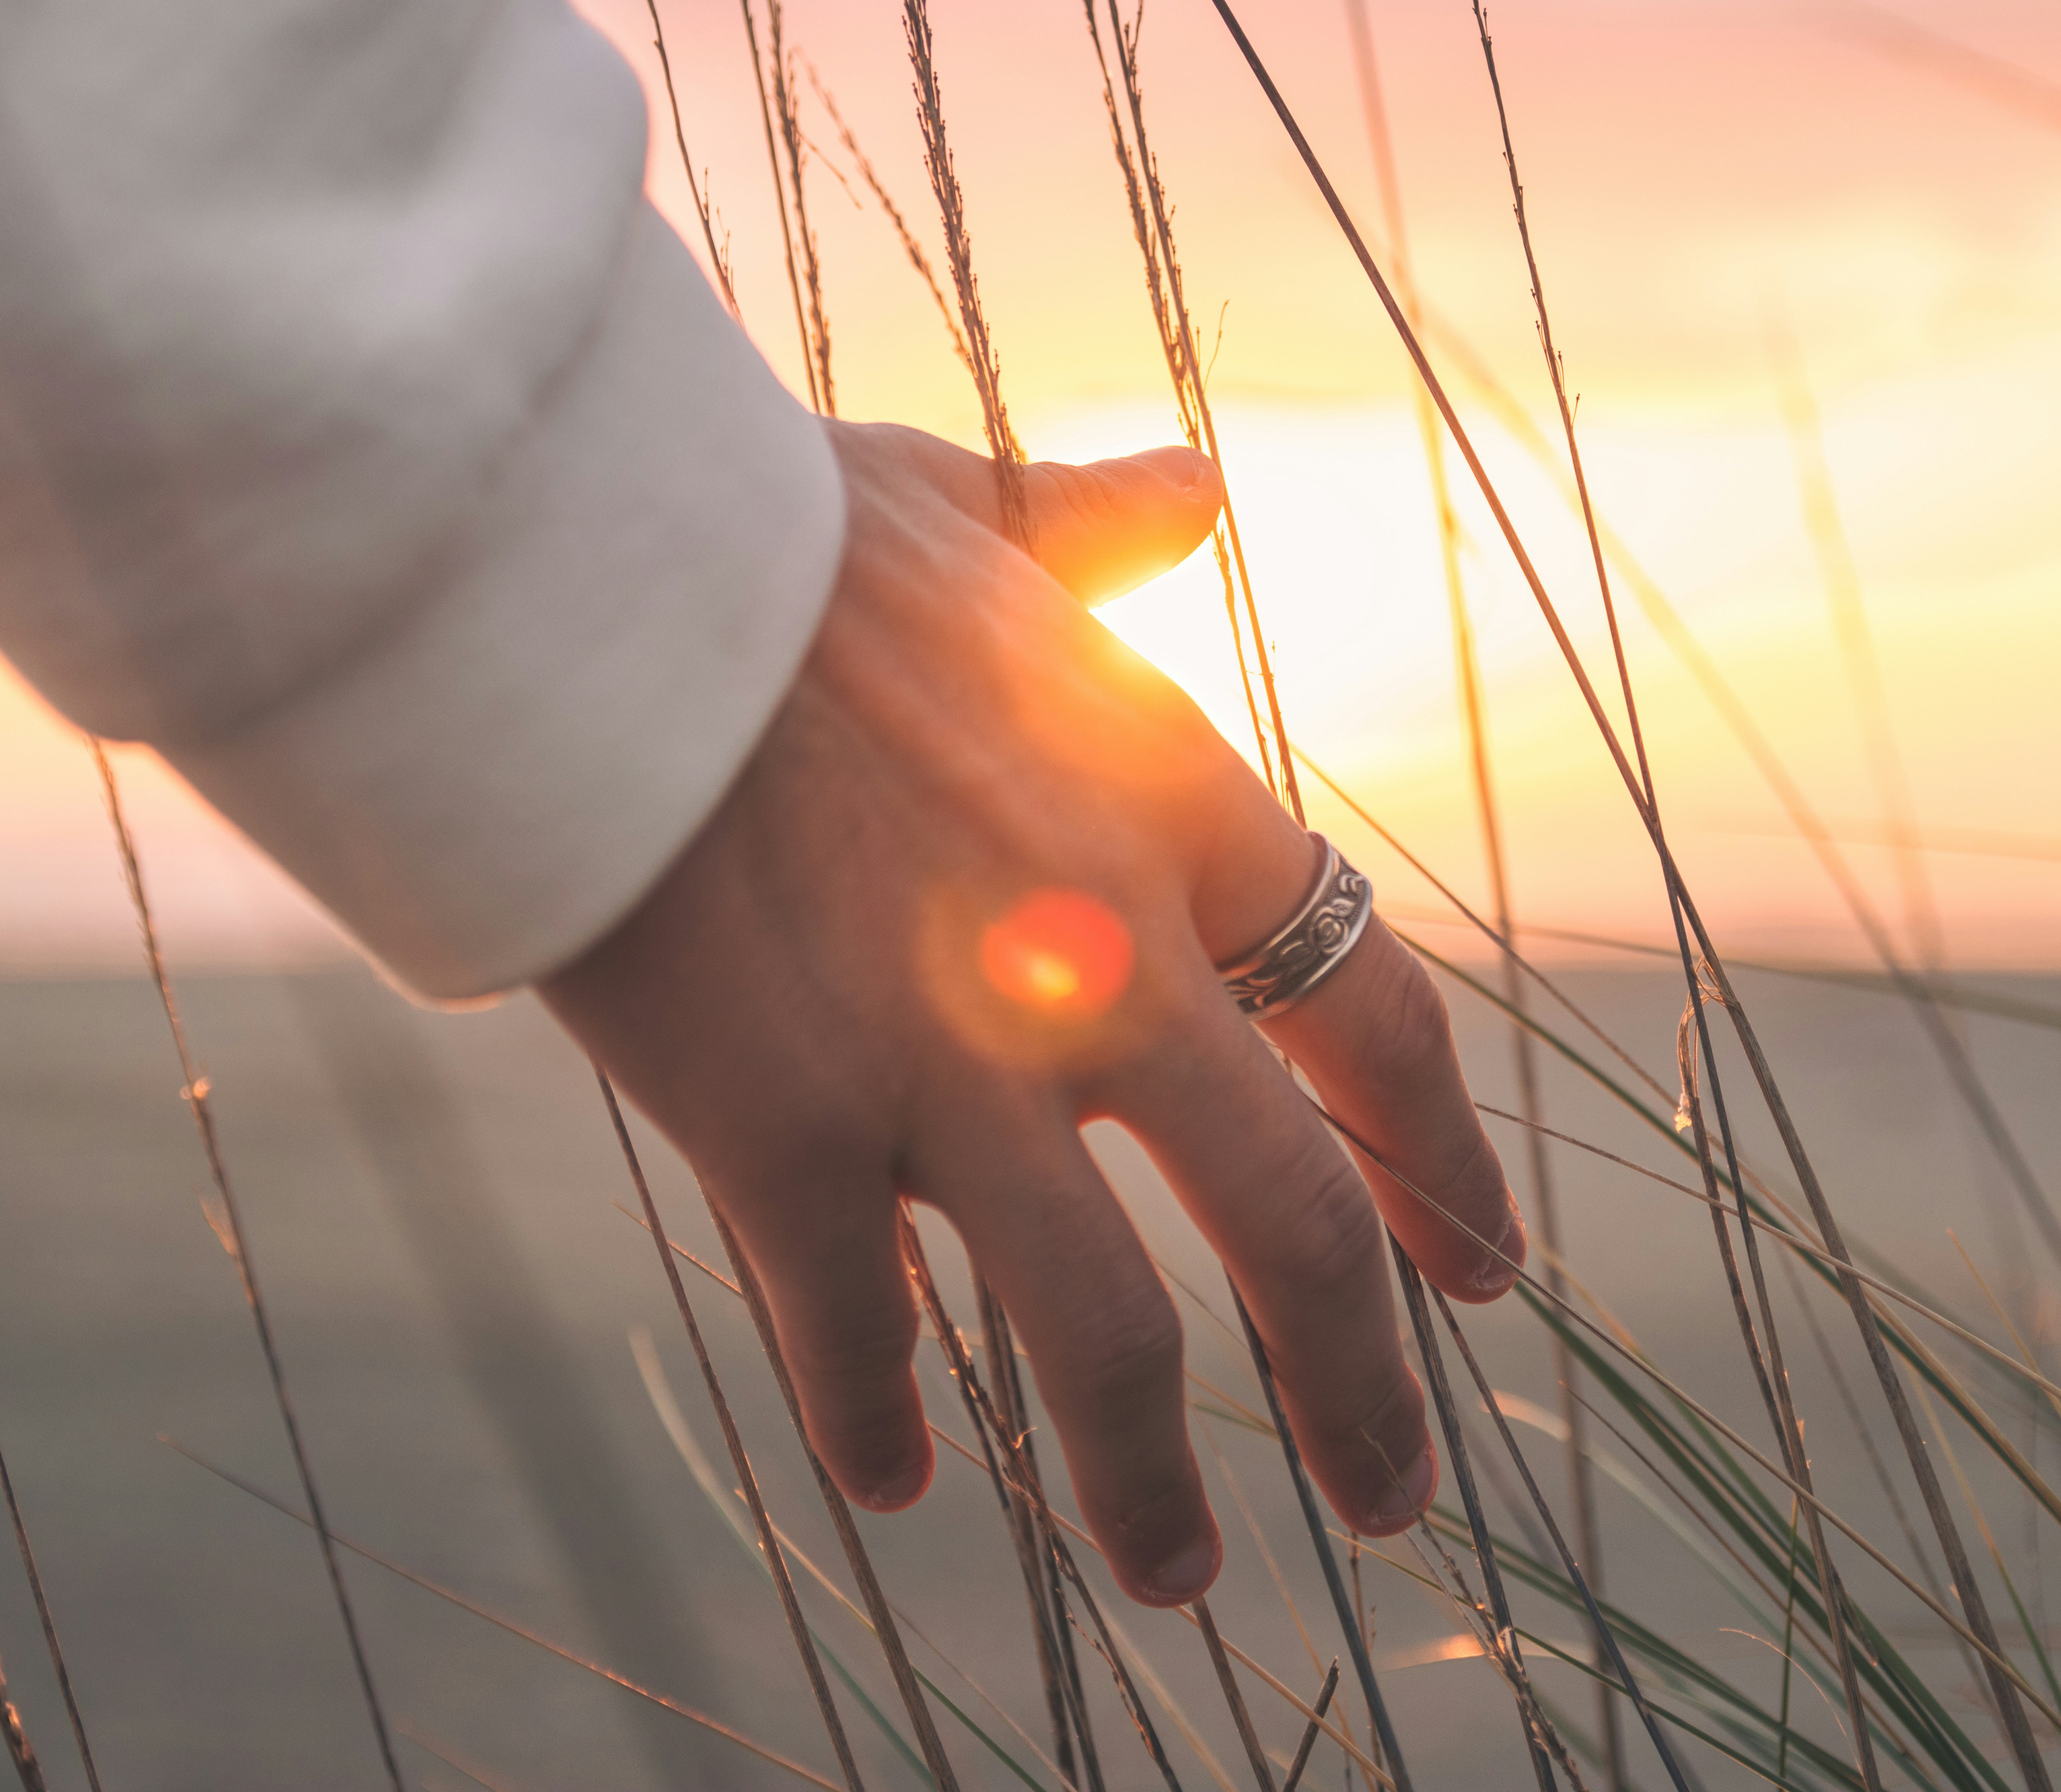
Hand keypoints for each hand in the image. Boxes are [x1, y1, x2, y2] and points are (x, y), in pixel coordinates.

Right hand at [540, 418, 1521, 1605]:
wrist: (577, 580)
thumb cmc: (764, 532)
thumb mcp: (962, 507)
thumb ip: (1087, 528)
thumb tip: (1187, 485)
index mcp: (1171, 810)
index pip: (1373, 1021)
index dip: (1443, 1158)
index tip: (1483, 1264)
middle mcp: (1103, 960)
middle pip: (1296, 1223)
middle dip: (1358, 1381)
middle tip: (1397, 1497)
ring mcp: (948, 1066)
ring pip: (1103, 1337)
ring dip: (1146, 1478)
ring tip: (1175, 1575)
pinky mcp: (783, 1133)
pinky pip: (852, 1330)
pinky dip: (874, 1421)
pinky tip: (895, 1489)